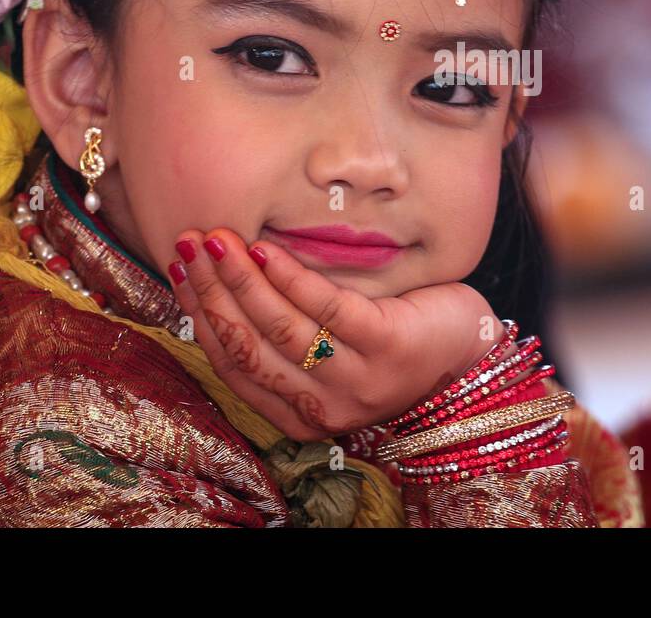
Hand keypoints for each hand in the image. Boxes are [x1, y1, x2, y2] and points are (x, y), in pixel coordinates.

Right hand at [169, 227, 508, 441]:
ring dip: (241, 280)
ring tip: (219, 238)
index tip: (178, 269)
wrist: (472, 350)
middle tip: (189, 243)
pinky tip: (267, 250)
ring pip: (281, 330)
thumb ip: (287, 332)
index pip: (233, 363)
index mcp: (301, 411)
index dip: (199, 314)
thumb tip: (224, 278)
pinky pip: (328, 308)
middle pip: (248, 346)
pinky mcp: (387, 345)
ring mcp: (357, 380)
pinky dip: (291, 279)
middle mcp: (324, 406)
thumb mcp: (333, 347)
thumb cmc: (396, 337)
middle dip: (212, 291)